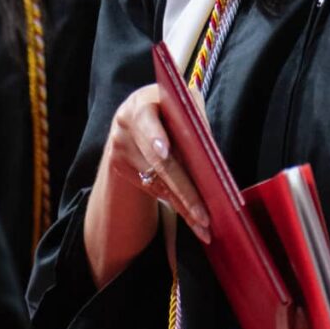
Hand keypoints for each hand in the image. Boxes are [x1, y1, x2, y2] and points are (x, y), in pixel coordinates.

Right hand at [83, 82, 212, 288]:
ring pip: (158, 184)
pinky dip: (177, 205)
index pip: (147, 122)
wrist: (131, 120)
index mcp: (139, 107)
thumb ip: (193, 116)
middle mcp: (125, 130)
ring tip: (205, 226)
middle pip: (159, 164)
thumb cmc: (166, 107)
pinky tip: (194, 221)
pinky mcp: (123, 172)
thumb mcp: (179, 103)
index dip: (156, 136)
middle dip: (184, 191)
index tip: (165, 152)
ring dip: (184, 205)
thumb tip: (208, 146)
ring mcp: (121, 154)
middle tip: (204, 215)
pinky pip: (155, 191)